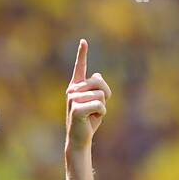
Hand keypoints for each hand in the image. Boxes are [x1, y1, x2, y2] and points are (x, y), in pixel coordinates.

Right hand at [65, 38, 110, 153]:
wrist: (80, 139)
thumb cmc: (88, 121)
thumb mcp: (96, 102)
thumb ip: (98, 89)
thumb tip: (98, 75)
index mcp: (77, 87)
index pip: (80, 68)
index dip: (82, 54)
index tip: (83, 41)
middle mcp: (73, 90)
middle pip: (99, 82)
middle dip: (105, 95)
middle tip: (98, 108)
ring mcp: (73, 99)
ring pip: (101, 95)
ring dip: (102, 107)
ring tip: (92, 115)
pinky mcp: (76, 109)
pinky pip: (99, 105)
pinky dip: (101, 113)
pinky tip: (92, 119)